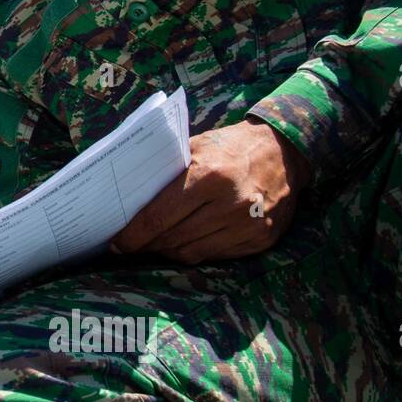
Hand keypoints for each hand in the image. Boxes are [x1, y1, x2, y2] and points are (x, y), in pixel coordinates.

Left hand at [110, 119, 311, 264]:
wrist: (284, 152)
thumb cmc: (230, 146)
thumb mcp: (196, 147)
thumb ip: (166, 172)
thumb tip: (126, 201)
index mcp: (209, 176)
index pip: (159, 217)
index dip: (133, 235)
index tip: (117, 243)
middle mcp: (231, 203)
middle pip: (172, 238)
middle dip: (145, 245)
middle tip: (129, 245)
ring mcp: (248, 225)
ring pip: (191, 252)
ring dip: (166, 250)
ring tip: (152, 244)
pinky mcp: (261, 239)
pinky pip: (214, 255)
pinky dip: (194, 251)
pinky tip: (182, 243)